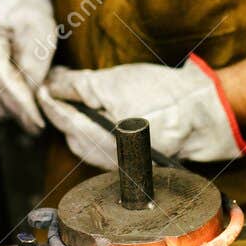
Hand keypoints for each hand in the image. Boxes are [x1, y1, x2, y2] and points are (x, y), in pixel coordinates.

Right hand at [0, 0, 57, 134]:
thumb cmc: (29, 13)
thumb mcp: (41, 31)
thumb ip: (35, 63)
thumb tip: (33, 95)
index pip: (5, 84)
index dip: (23, 106)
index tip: (39, 123)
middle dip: (20, 114)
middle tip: (42, 124)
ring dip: (15, 112)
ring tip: (37, 110)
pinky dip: (8, 106)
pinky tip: (25, 102)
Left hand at [37, 56, 245, 168]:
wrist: (203, 113)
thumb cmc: (162, 97)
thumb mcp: (112, 84)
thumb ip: (75, 86)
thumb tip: (49, 85)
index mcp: (95, 139)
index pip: (61, 118)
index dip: (49, 98)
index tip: (42, 84)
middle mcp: (103, 157)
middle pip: (70, 132)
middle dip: (62, 111)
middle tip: (57, 87)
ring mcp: (118, 161)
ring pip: (84, 141)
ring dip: (77, 120)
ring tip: (78, 99)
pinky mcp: (131, 160)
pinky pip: (102, 145)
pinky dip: (95, 128)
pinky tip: (103, 115)